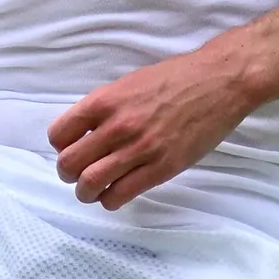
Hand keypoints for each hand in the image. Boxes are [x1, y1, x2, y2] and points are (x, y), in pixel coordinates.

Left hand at [49, 39, 262, 208]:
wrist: (220, 81)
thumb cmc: (176, 78)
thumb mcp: (129, 83)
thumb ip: (105, 107)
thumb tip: (84, 133)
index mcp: (104, 101)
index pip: (59, 134)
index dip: (60, 146)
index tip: (71, 149)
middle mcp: (117, 126)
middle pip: (69, 164)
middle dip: (68, 174)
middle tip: (78, 175)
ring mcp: (139, 149)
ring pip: (90, 184)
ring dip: (86, 193)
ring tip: (93, 191)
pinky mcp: (161, 167)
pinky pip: (121, 195)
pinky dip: (110, 200)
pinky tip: (115, 195)